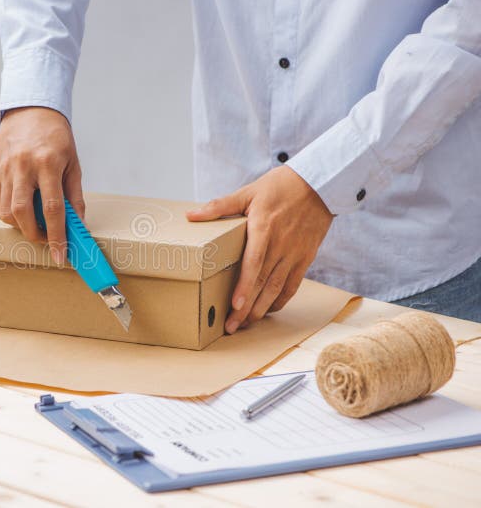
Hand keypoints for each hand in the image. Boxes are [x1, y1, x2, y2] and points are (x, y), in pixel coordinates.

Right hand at [0, 106, 84, 263]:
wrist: (30, 110)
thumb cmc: (56, 137)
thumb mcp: (73, 163)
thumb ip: (74, 196)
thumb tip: (78, 225)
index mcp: (47, 163)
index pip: (52, 208)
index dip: (57, 235)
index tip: (61, 255)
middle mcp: (23, 167)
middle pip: (23, 214)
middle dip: (35, 235)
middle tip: (49, 241)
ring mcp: (6, 170)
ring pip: (7, 212)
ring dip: (23, 227)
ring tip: (38, 225)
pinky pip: (1, 203)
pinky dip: (13, 215)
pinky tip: (26, 212)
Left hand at [186, 166, 332, 332]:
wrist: (319, 184)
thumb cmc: (280, 187)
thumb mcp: (248, 192)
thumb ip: (219, 206)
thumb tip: (191, 215)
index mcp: (264, 229)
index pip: (253, 263)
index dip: (245, 287)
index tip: (235, 306)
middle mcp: (280, 245)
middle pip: (263, 283)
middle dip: (247, 308)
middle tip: (231, 327)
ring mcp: (294, 254)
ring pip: (277, 288)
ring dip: (261, 309)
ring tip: (246, 325)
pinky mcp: (305, 258)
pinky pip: (292, 285)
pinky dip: (280, 300)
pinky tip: (267, 310)